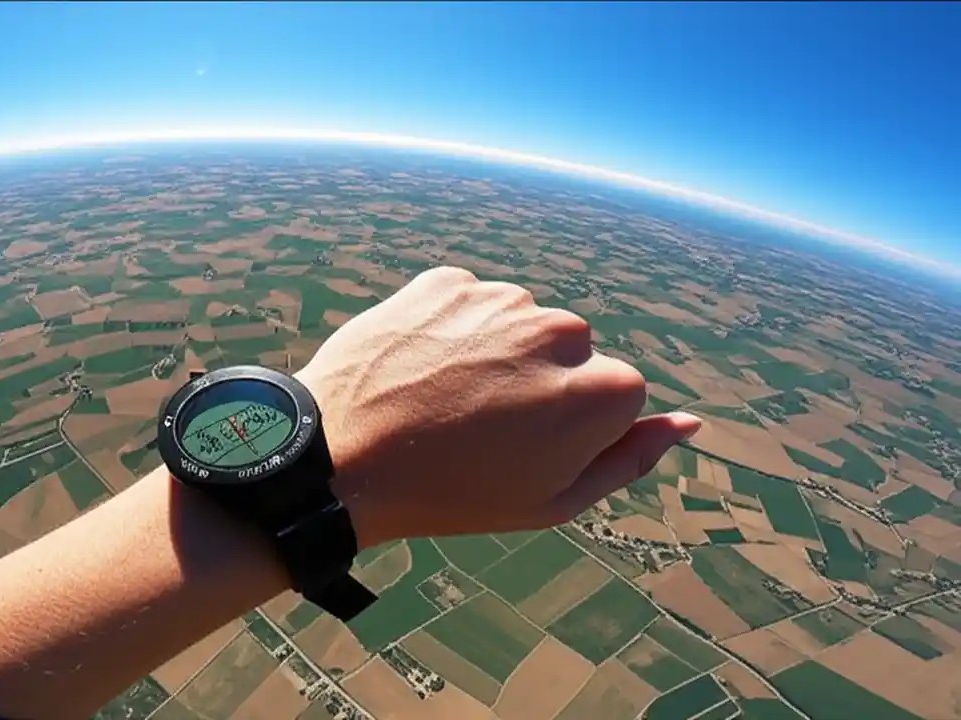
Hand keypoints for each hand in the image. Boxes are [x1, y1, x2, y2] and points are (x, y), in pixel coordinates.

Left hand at [296, 266, 700, 546]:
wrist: (341, 460)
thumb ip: (631, 457)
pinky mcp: (444, 280)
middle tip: (482, 424)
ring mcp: (499, 298)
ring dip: (496, 349)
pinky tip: (422, 367)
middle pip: (571, 350)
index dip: (574, 426)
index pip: (618, 392)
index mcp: (601, 388)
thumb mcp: (553, 499)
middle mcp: (560, 330)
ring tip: (444, 397)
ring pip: (519, 321)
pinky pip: (469, 300)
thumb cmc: (453, 493)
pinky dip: (453, 327)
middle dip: (541, 380)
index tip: (527, 447)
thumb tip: (690, 421)